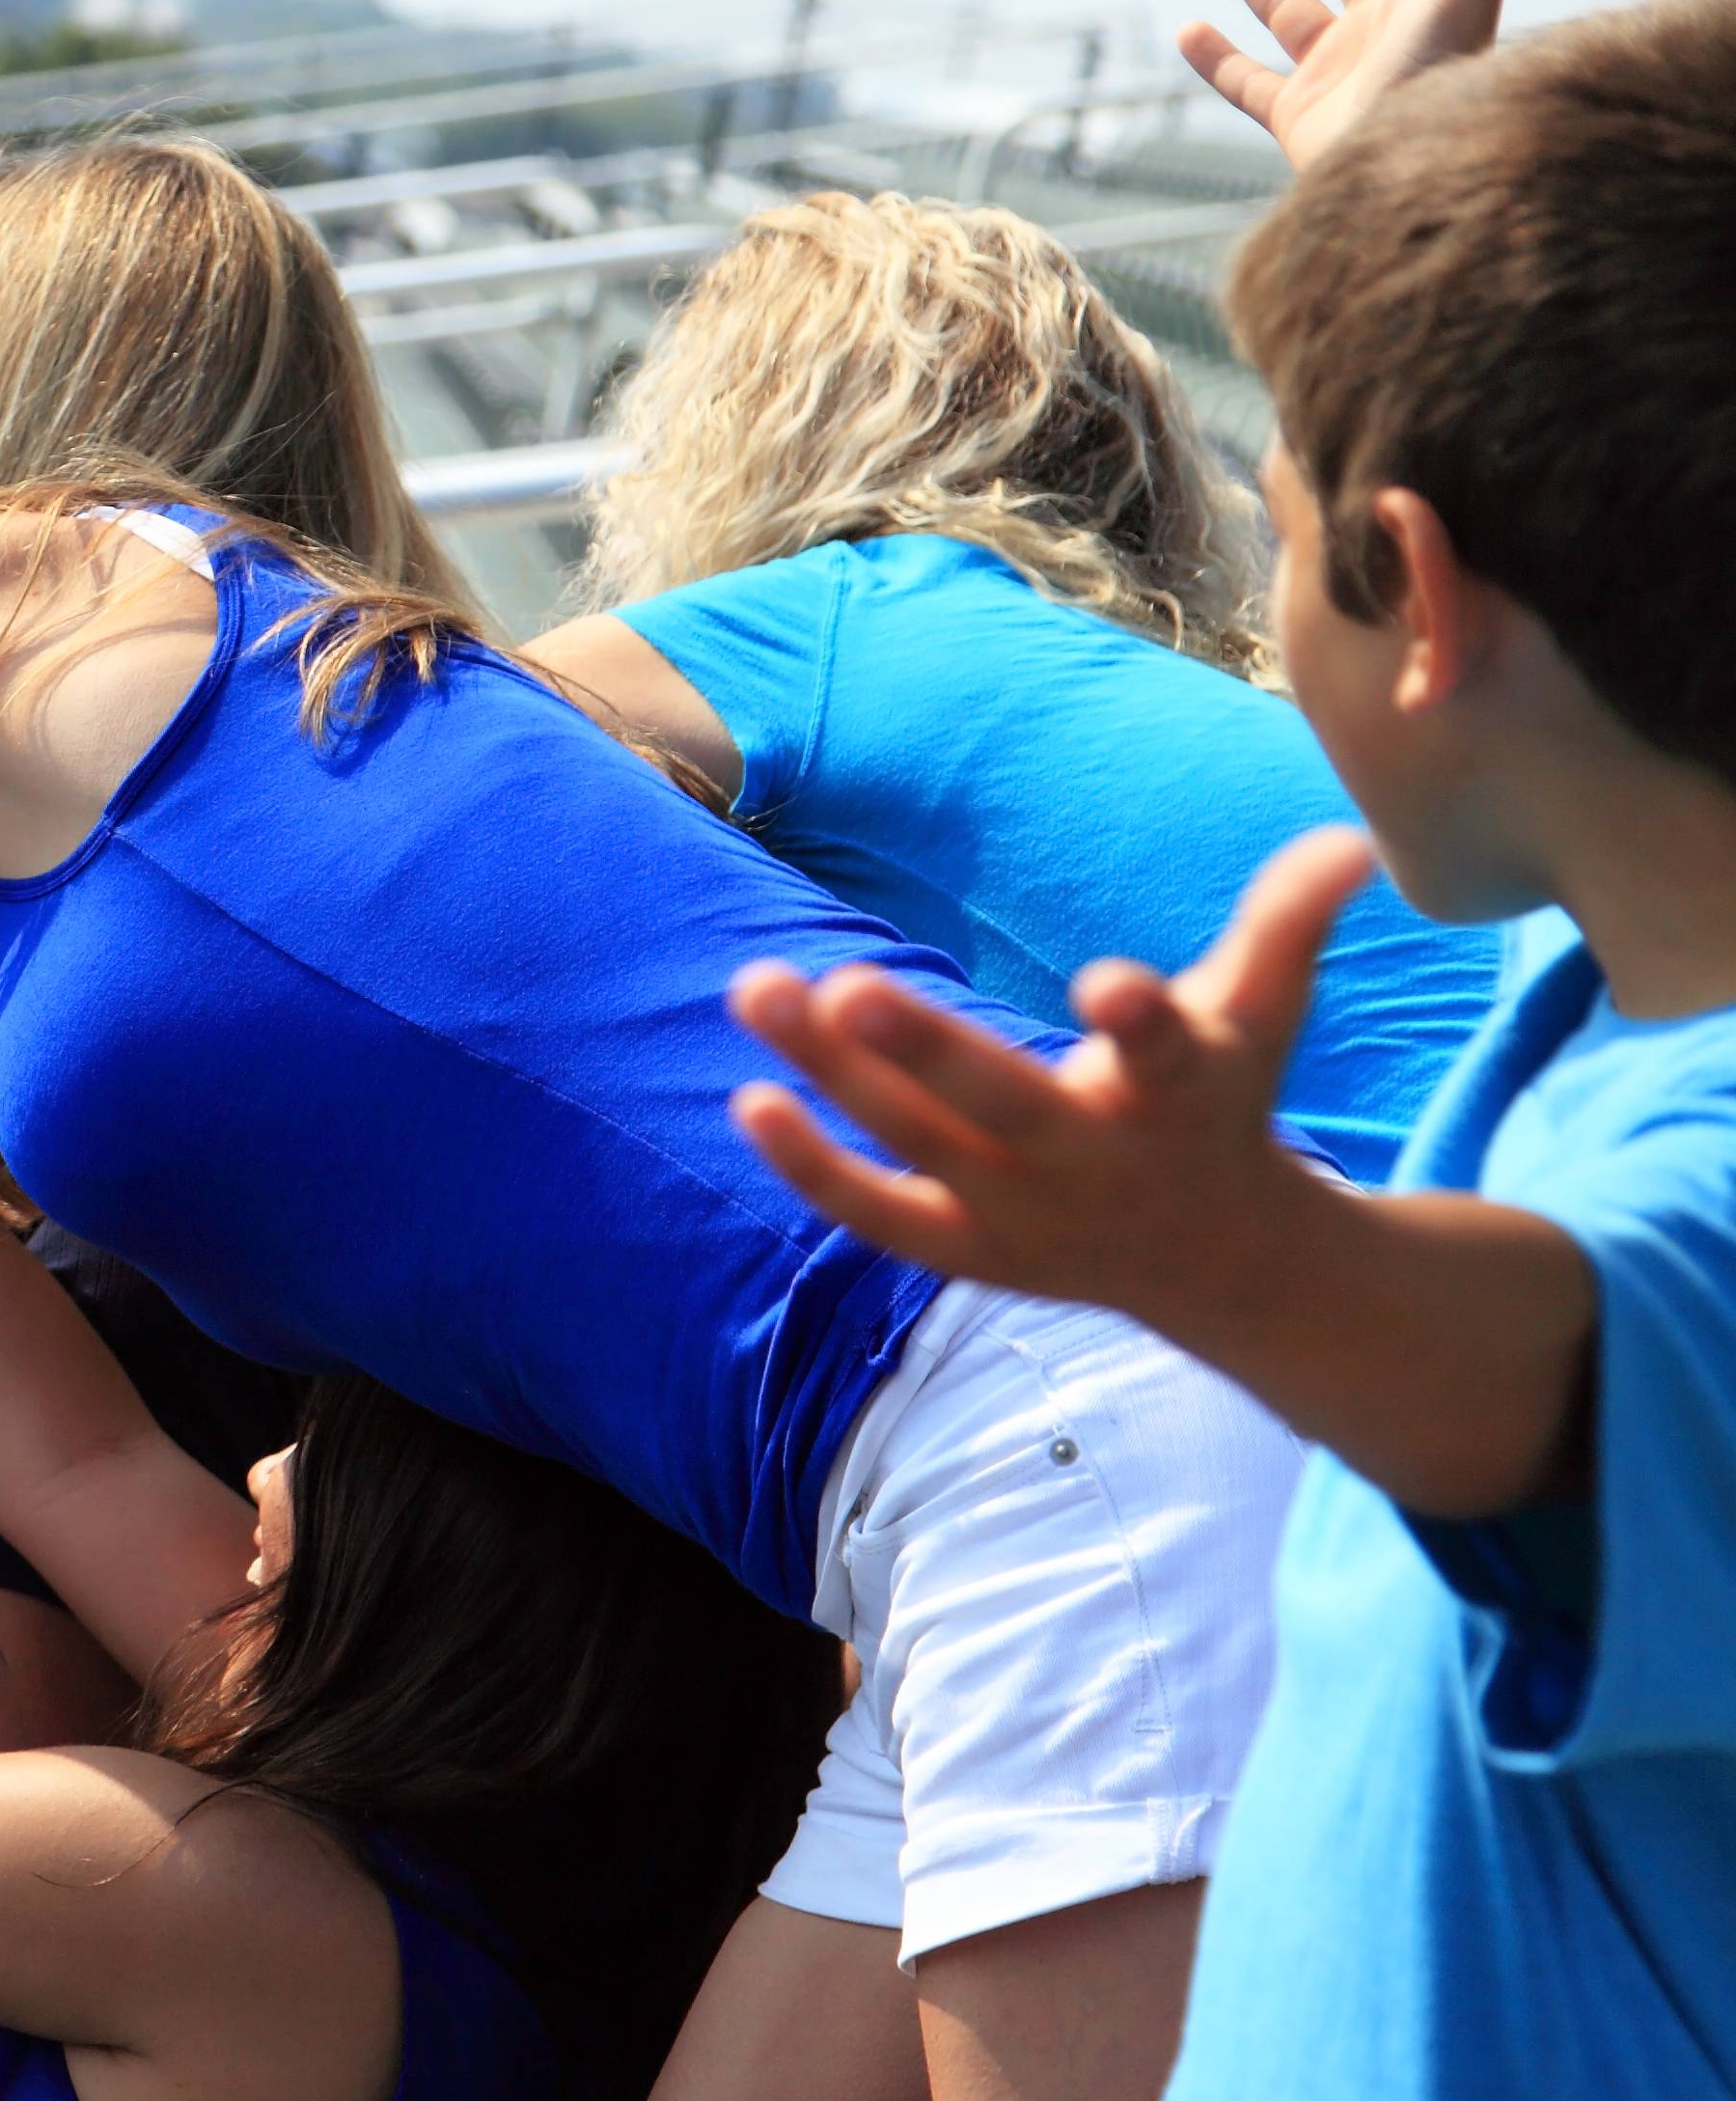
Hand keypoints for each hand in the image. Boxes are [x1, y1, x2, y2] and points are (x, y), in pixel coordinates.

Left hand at [727, 827, 1366, 1305]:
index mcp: (1179, 1097)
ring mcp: (1020, 1213)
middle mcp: (1093, 1161)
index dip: (1144, 1021)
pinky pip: (875, 1213)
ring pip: (916, 1143)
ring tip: (761, 989)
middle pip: (1001, 1105)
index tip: (1111, 983)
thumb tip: (1349, 838)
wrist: (1215, 1262)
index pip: (1168, 1056)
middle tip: (847, 984)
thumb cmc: (1225, 1104)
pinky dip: (810, 1167)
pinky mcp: (963, 1247)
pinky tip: (750, 1100)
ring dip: (833, 1075)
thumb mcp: (1265, 1015)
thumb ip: (1288, 925)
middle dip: (924, 1050)